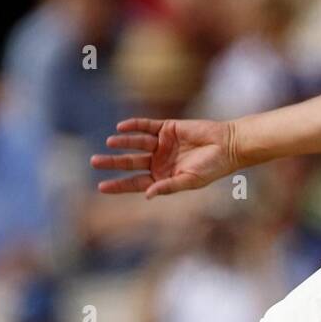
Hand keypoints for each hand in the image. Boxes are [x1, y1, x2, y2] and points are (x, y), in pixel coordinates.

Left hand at [91, 117, 238, 199]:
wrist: (226, 146)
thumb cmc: (211, 168)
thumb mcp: (189, 181)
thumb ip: (168, 187)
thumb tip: (146, 195)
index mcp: (162, 177)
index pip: (135, 182)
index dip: (118, 185)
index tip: (101, 187)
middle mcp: (159, 161)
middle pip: (130, 162)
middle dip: (112, 162)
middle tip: (94, 161)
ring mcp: (161, 144)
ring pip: (136, 143)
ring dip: (123, 143)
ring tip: (109, 143)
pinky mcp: (166, 127)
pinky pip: (146, 126)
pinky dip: (134, 126)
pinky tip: (121, 127)